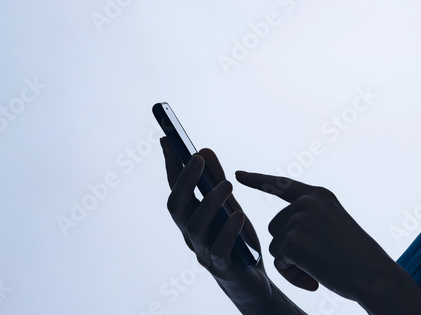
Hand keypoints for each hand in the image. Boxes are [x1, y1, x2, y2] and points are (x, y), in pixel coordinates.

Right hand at [162, 138, 286, 311]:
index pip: (174, 188)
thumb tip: (203, 151)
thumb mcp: (228, 206)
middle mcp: (190, 233)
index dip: (171, 164)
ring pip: (196, 227)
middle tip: (198, 158)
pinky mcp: (223, 267)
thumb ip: (216, 181)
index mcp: (190, 217)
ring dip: (210, 203)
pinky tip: (239, 216)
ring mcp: (204, 251)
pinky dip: (228, 231)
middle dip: (185, 180)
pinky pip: (220, 250)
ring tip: (227, 185)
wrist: (251, 281)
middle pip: (177, 206)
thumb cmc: (236, 240)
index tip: (168, 138)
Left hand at [235, 171, 420, 314]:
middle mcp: (307, 201)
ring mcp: (298, 219)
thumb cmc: (358, 259)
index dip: (257, 180)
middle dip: (291, 250)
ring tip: (321, 269)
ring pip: (276, 247)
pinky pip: (279, 263)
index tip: (238, 174)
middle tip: (321, 262)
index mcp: (319, 195)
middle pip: (276, 228)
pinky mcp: (291, 240)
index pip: (281, 184)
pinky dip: (293, 276)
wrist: (375, 277)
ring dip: (293, 265)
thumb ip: (310, 219)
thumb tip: (281, 231)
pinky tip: (315, 279)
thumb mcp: (335, 225)